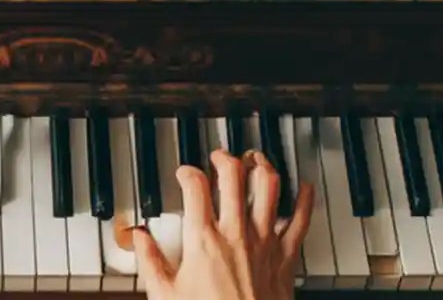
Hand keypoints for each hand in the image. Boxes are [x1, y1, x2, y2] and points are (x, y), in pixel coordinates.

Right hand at [135, 149, 314, 299]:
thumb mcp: (165, 294)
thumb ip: (150, 261)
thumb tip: (138, 237)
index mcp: (203, 240)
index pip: (195, 186)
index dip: (186, 171)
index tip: (184, 174)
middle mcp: (235, 233)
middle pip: (233, 175)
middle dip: (224, 158)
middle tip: (218, 157)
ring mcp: (264, 242)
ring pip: (268, 187)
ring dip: (261, 166)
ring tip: (254, 159)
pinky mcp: (285, 256)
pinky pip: (301, 221)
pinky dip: (304, 200)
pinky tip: (304, 188)